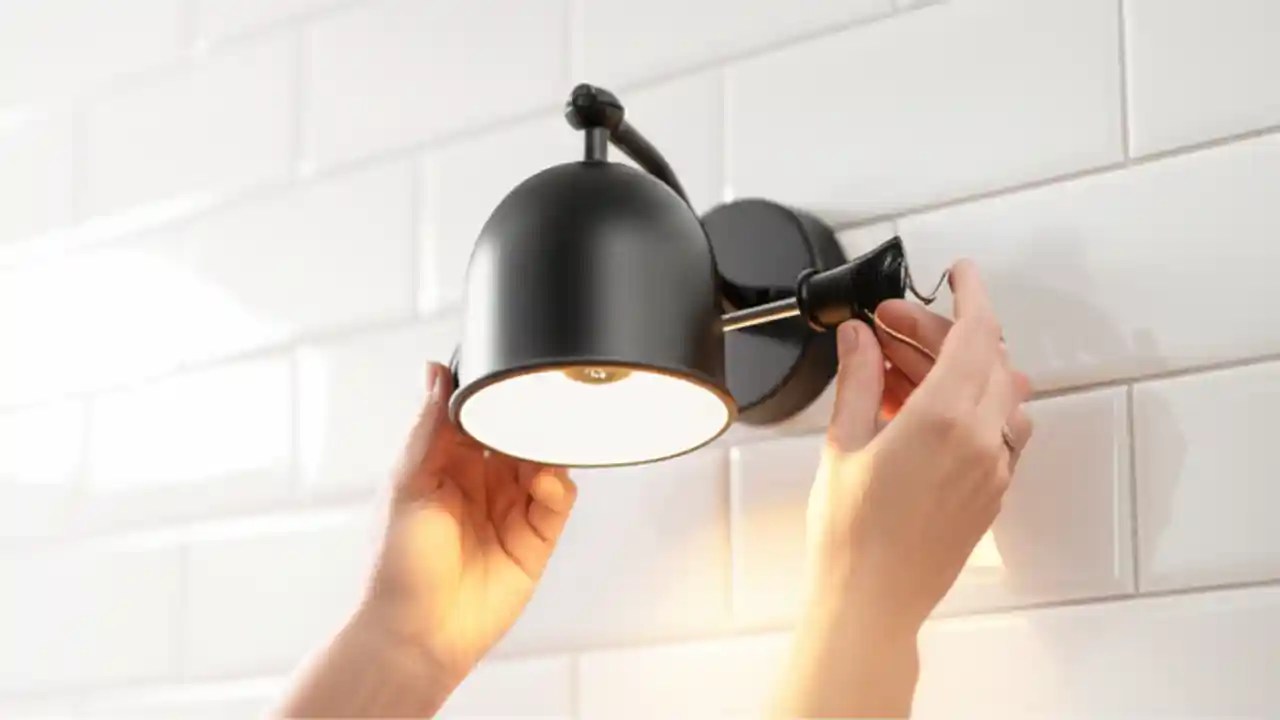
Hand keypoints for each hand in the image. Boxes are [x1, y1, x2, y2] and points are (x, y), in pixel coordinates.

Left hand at [361, 362, 576, 685]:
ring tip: (536, 450)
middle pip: (516, 436)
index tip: (503, 374)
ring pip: (543, 462)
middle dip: (526, 422)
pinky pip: (557, 500)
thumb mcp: (406, 483)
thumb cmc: (397, 567)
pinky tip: (541, 482)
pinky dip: (556, 484)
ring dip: (545, 450)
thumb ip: (427, 426)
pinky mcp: (534, 539)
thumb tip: (434, 371)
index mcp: (443, 465)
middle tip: (531, 410)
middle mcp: (479, 485)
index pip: (476, 416)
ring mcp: (508, 511)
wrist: (417, 634)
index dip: (490, 397)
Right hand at [775, 260, 1032, 717]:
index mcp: (943, 420)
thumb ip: (859, 380)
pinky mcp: (992, 492)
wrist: (870, 601)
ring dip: (956, 369)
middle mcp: (981, 440)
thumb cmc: (851, 536)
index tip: (957, 273)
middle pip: (983, 358)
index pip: (975, 334)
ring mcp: (993, 468)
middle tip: (891, 328)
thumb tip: (860, 339)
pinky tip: (919, 410)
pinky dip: (966, 405)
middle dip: (939, 332)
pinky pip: (995, 429)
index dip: (969, 294)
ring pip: (995, 393)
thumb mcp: (843, 443)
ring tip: (899, 371)